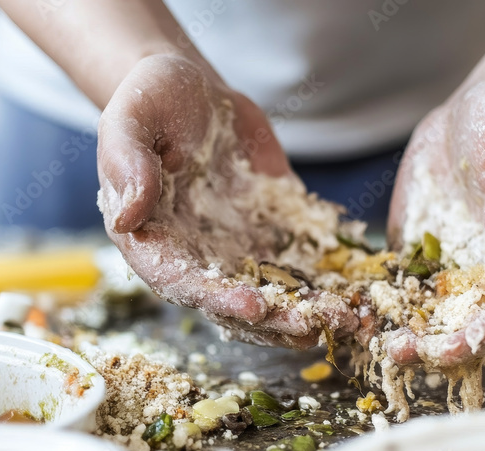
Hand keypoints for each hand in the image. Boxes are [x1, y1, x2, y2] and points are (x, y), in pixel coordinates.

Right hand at [97, 54, 355, 347]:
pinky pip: (299, 268)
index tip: (255, 306)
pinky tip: (358, 292)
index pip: (181, 283)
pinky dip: (327, 283)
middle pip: (233, 304)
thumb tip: (126, 215)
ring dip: (307, 313)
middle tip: (316, 324)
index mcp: (150, 240)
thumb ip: (127, 163)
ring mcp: (234, 253)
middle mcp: (193, 258)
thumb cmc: (150, 101)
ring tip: (347, 318)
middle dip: (276, 319)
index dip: (218, 299)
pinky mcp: (269, 238)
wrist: (192, 93)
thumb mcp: (131, 121)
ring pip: (271, 296)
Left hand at [385, 80, 484, 366]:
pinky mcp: (427, 257)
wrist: (475, 107)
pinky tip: (362, 315)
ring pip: (442, 316)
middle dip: (445, 346)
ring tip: (381, 346)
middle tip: (406, 353)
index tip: (460, 343)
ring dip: (415, 336)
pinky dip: (388, 306)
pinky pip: (409, 288)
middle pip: (480, 323)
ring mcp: (462, 267)